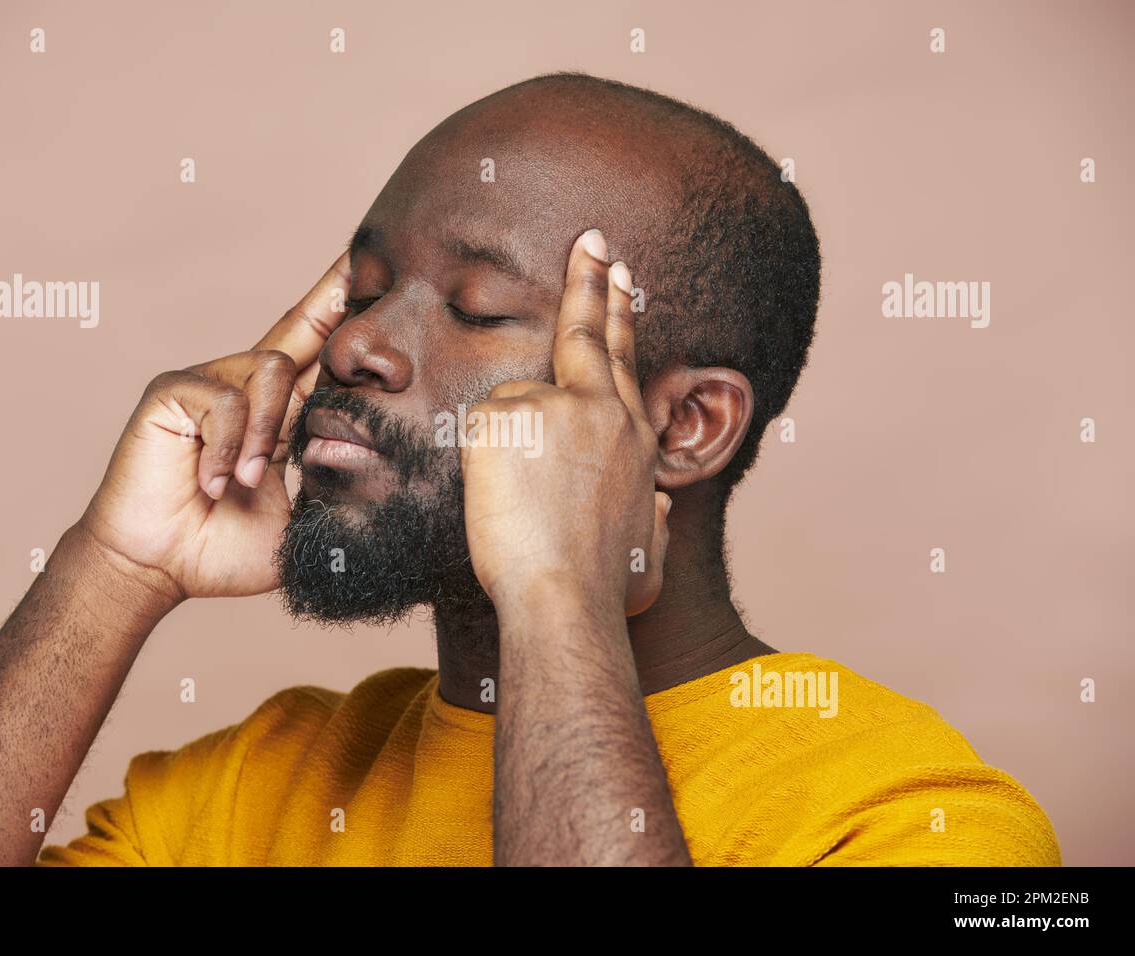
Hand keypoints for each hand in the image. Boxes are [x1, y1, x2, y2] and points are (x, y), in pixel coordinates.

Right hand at [77, 253, 349, 600]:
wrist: (158, 568)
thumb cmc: (223, 549)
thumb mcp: (298, 516)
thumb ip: (329, 488)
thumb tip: (390, 473)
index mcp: (279, 413)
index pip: (323, 358)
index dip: (348, 321)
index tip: (378, 285)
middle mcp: (246, 386)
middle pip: (301, 326)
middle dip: (334, 293)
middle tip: (365, 259)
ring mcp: (209, 384)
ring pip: (272, 371)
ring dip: (267, 432)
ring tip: (251, 481)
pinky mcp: (174, 391)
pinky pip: (225, 399)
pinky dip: (229, 446)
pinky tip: (218, 482)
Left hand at [460, 230, 670, 618]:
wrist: (564, 598)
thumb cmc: (603, 591)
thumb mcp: (647, 553)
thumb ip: (651, 521)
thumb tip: (656, 509)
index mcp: (632, 439)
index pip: (623, 362)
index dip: (622, 316)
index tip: (622, 277)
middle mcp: (599, 412)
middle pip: (589, 335)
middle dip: (593, 284)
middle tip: (593, 242)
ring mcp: (550, 408)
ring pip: (512, 407)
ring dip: (505, 450)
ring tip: (515, 499)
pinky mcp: (500, 418)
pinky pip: (479, 432)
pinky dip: (479, 465)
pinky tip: (496, 501)